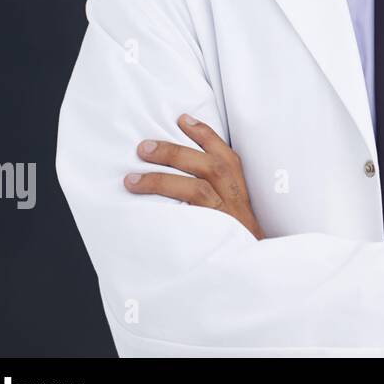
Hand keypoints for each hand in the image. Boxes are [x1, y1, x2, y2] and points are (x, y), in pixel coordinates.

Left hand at [124, 114, 265, 239]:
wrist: (252, 265)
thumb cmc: (235, 232)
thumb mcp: (233, 204)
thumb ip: (214, 185)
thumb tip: (175, 166)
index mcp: (238, 185)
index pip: (224, 152)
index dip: (204, 134)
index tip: (182, 119)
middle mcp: (235, 196)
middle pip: (209, 166)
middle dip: (174, 153)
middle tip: (143, 148)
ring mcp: (226, 216)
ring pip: (197, 190)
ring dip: (163, 181)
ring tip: (131, 180)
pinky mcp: (215, 236)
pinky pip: (190, 222)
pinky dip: (169, 214)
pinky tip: (144, 212)